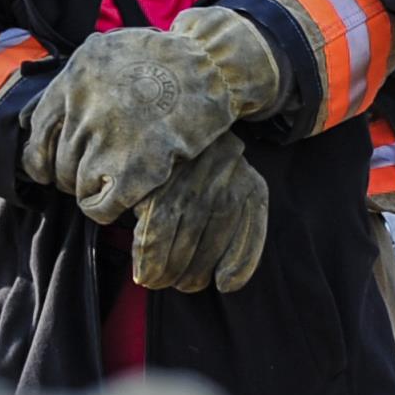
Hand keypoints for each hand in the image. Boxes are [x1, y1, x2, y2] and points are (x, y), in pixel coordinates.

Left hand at [26, 10, 281, 221]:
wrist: (212, 65)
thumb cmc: (163, 58)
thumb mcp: (105, 50)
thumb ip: (72, 80)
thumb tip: (36, 118)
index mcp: (73, 81)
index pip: (37, 134)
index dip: (40, 158)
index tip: (48, 169)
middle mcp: (84, 110)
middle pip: (60, 164)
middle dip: (72, 176)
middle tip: (92, 174)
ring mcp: (109, 140)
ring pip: (77, 186)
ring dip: (90, 191)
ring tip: (110, 184)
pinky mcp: (136, 168)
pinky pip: (101, 206)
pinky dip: (105, 209)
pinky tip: (118, 201)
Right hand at [129, 135, 269, 293]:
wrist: (168, 110)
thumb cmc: (202, 164)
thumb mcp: (236, 185)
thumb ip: (242, 231)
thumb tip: (227, 283)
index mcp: (250, 185)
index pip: (250, 238)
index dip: (238, 266)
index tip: (223, 283)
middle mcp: (225, 183)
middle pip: (210, 248)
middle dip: (192, 276)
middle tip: (180, 282)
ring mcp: (191, 183)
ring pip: (181, 247)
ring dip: (168, 275)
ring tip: (159, 280)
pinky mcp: (156, 184)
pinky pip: (153, 237)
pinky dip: (149, 262)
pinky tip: (144, 272)